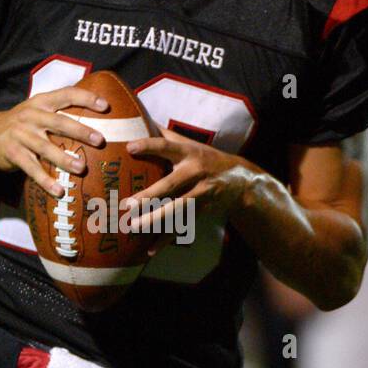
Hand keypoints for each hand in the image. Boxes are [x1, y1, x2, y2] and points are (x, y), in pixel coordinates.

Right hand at [0, 87, 108, 196]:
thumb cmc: (20, 124)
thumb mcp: (35, 110)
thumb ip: (58, 113)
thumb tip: (94, 123)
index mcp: (40, 102)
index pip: (65, 95)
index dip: (86, 98)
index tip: (105, 106)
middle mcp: (30, 116)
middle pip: (58, 122)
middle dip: (80, 130)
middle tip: (99, 140)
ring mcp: (20, 134)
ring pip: (45, 147)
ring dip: (64, 158)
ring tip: (81, 168)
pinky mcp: (12, 153)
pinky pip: (31, 168)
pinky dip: (45, 180)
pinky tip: (58, 190)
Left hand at [123, 126, 250, 253]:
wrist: (240, 180)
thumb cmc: (206, 158)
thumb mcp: (191, 144)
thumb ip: (166, 135)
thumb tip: (140, 117)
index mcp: (189, 153)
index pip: (167, 147)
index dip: (149, 146)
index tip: (129, 148)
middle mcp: (195, 173)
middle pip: (171, 185)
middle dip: (149, 195)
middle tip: (127, 203)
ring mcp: (201, 194)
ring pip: (177, 209)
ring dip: (155, 219)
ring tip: (134, 226)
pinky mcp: (202, 211)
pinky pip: (183, 226)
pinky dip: (167, 240)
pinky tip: (151, 249)